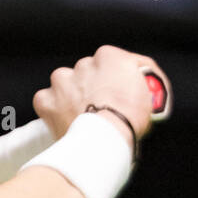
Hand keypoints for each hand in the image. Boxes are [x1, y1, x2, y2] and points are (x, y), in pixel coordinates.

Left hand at [33, 45, 162, 146]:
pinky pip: (45, 100)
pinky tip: (63, 118)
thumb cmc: (130, 119)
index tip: (115, 91)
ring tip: (80, 113)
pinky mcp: (47, 100)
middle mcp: (83, 64)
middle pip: (86, 72)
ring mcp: (62, 81)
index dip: (113, 78)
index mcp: (109, 56)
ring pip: (64, 83)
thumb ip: (142, 74)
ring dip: (70, 94)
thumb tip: (139, 71)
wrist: (104, 141)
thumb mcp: (152, 90)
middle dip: (90, 86)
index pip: (110, 61)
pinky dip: (52, 108)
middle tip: (98, 106)